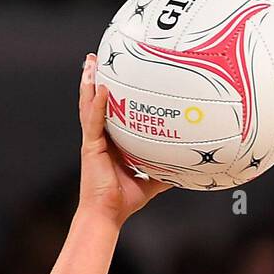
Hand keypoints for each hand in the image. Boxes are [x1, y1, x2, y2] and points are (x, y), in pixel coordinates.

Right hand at [78, 54, 170, 225]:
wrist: (108, 215)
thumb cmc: (124, 202)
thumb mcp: (150, 182)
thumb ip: (163, 172)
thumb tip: (185, 169)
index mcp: (109, 144)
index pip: (107, 113)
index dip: (107, 94)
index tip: (111, 75)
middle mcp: (99, 139)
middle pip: (94, 103)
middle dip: (94, 80)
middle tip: (95, 58)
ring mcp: (92, 141)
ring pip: (88, 106)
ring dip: (89, 83)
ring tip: (90, 62)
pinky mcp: (90, 147)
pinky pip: (93, 121)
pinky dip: (97, 103)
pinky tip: (100, 87)